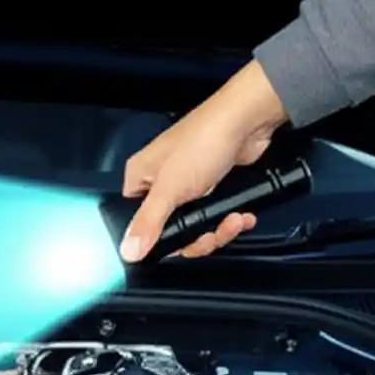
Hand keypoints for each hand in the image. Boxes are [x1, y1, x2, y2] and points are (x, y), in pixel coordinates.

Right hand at [119, 60, 289, 261]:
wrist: (246, 122)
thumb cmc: (202, 142)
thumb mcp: (170, 188)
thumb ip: (148, 222)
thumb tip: (128, 251)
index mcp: (141, 178)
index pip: (137, 221)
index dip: (158, 239)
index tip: (178, 244)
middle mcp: (161, 183)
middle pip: (171, 230)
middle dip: (197, 238)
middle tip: (211, 235)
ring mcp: (188, 185)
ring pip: (197, 226)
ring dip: (218, 230)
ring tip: (234, 221)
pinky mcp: (213, 187)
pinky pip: (216, 215)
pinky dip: (231, 221)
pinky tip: (242, 216)